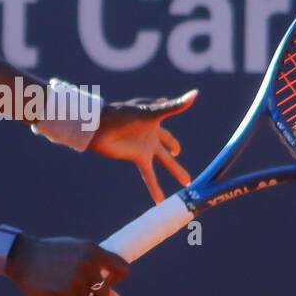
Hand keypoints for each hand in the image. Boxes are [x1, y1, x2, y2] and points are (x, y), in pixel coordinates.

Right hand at [5, 235, 130, 295]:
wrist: (21, 256)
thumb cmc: (50, 254)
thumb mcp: (74, 253)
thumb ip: (95, 269)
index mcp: (92, 250)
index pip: (121, 268)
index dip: (116, 279)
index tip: (107, 282)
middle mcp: (87, 264)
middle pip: (104, 291)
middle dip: (96, 295)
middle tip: (82, 291)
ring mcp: (75, 280)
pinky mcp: (63, 294)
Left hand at [88, 89, 197, 203]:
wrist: (100, 127)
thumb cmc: (123, 114)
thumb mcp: (151, 111)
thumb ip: (173, 107)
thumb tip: (195, 94)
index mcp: (155, 120)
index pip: (169, 122)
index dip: (174, 125)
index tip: (181, 124)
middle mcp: (151, 135)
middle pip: (168, 148)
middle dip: (176, 157)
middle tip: (187, 172)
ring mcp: (144, 147)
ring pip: (163, 163)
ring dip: (175, 172)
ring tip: (186, 184)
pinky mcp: (137, 157)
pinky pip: (149, 175)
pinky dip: (154, 187)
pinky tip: (159, 201)